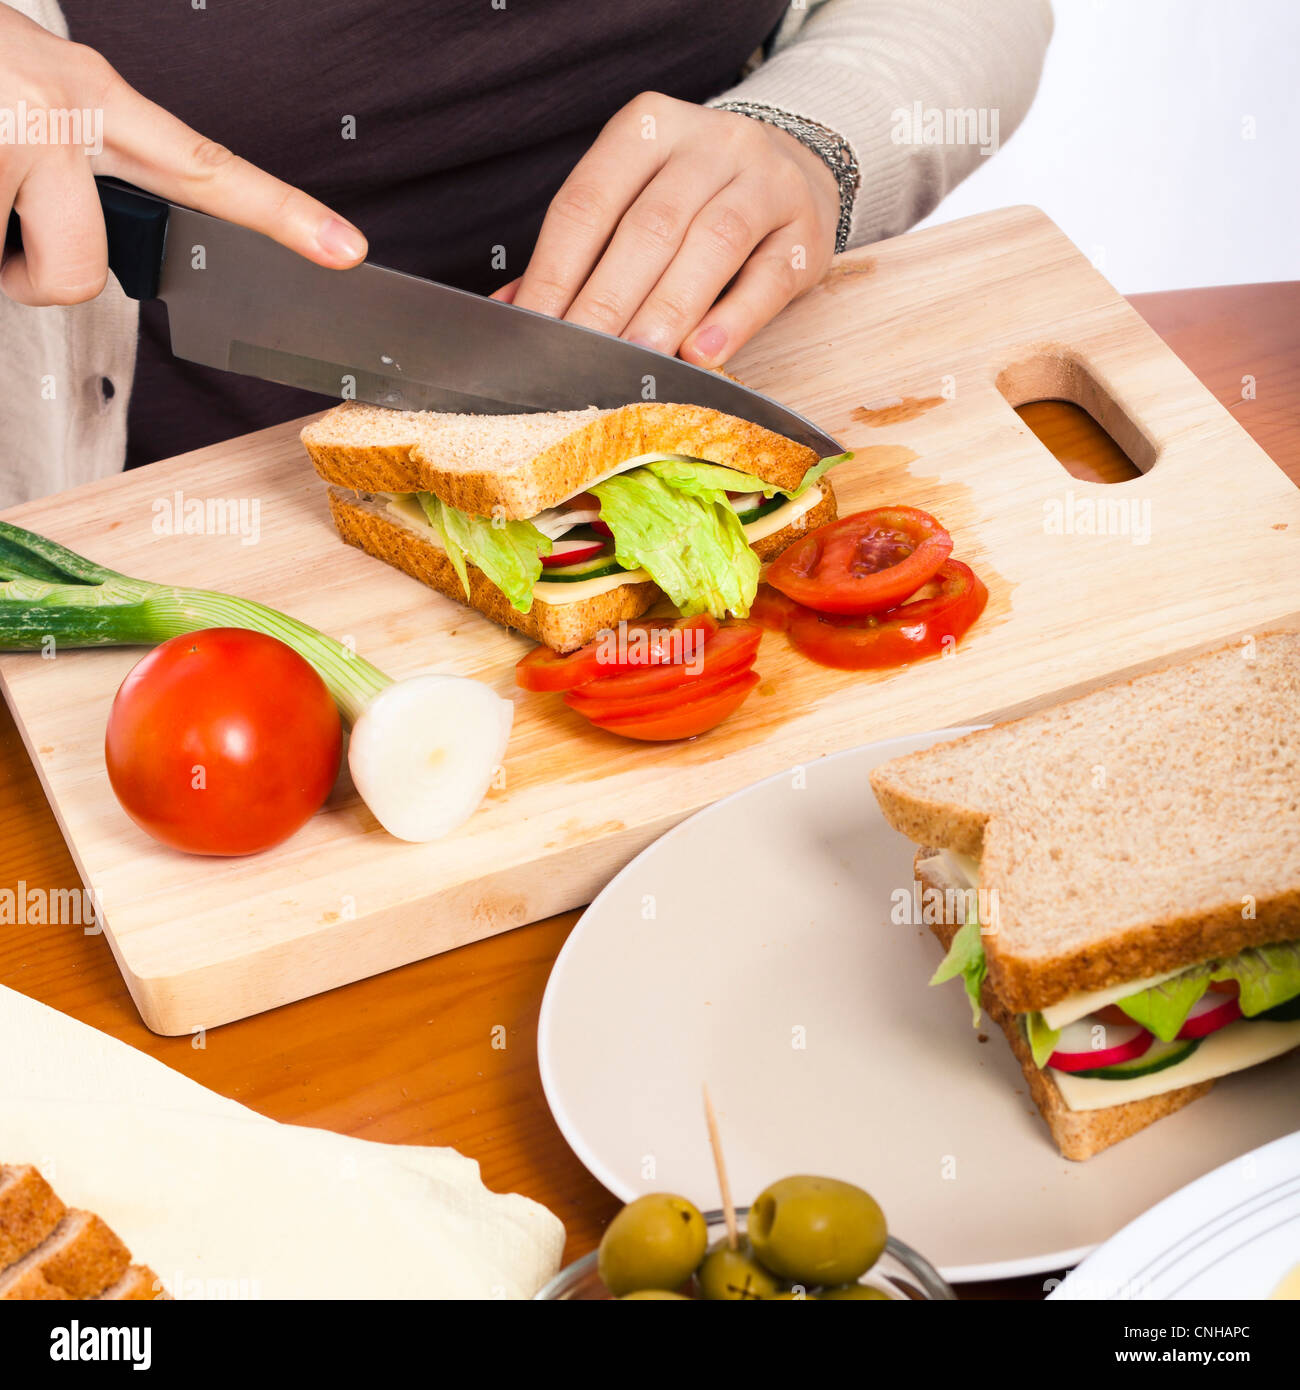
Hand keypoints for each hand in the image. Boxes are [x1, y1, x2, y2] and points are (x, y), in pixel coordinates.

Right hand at [0, 6, 366, 306]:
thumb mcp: (25, 92)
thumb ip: (74, 155)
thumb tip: (75, 235)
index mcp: (85, 96)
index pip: (204, 164)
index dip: (281, 214)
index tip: (347, 252)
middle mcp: (53, 117)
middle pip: (85, 274)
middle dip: (38, 276)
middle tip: (0, 223)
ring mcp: (3, 141)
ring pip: (14, 275)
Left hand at [501, 92, 839, 366]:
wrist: (795, 168)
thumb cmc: (695, 199)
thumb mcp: (635, 202)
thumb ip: (580, 251)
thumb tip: (512, 308)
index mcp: (647, 128)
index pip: (588, 202)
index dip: (556, 270)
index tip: (534, 330)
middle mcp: (708, 143)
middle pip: (648, 227)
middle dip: (608, 301)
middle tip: (579, 358)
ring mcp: (765, 181)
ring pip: (711, 246)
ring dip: (668, 311)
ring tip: (637, 361)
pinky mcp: (807, 230)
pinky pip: (768, 278)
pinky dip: (733, 320)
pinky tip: (704, 354)